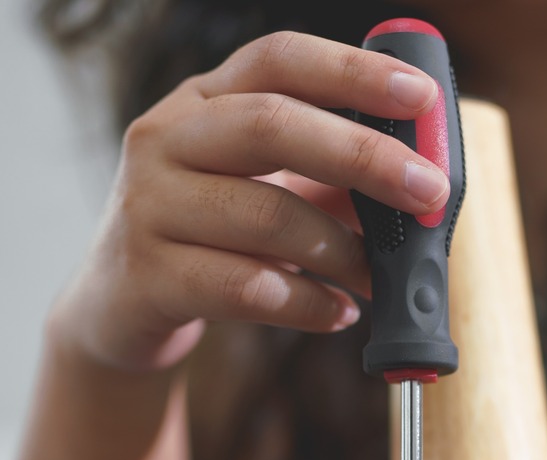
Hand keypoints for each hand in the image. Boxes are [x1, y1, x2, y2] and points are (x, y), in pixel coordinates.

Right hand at [53, 31, 451, 370]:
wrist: (117, 304)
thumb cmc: (209, 234)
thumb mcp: (261, 184)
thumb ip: (332, 173)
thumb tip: (423, 180)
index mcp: (203, 99)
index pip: (279, 58)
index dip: (353, 71)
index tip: (421, 95)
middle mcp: (165, 138)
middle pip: (271, 126)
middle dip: (363, 156)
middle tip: (428, 192)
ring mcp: (147, 206)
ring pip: (265, 214)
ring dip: (343, 250)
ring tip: (378, 277)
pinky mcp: (146, 276)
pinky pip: (246, 288)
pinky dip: (307, 303)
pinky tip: (338, 313)